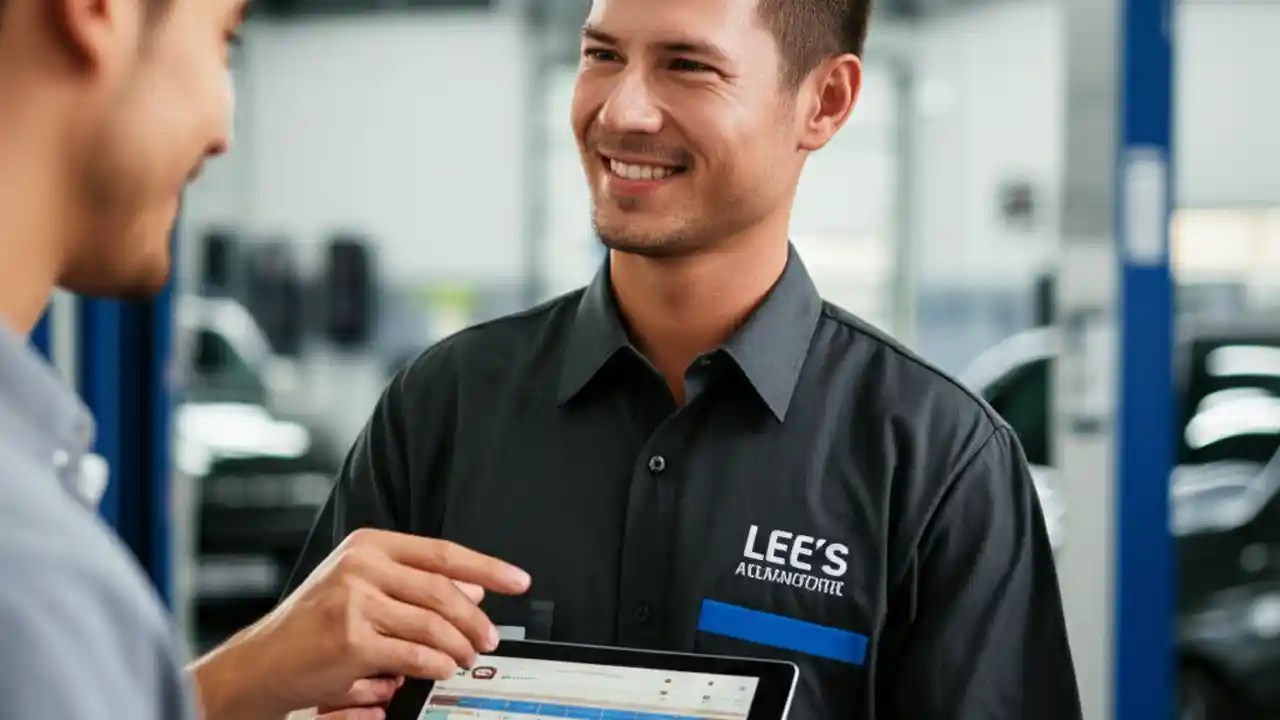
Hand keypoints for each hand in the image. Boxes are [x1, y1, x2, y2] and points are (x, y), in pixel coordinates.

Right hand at [191, 529, 530, 719]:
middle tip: (490, 638)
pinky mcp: (352, 640)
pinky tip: (441, 668)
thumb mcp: (363, 587)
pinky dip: (435, 664)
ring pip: (432, 624)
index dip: (487, 567)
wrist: (263, 661)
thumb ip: (415, 583)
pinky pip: (413, 654)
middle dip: (476, 619)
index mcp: (369, 545)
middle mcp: (362, 566)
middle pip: (443, 590)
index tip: (518, 580)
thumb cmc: (314, 622)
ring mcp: (355, 602)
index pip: (442, 552)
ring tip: (466, 658)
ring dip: (459, 646)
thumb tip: (474, 590)